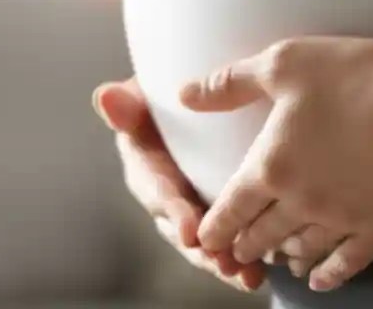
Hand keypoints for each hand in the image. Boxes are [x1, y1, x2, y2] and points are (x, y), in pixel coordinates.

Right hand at [93, 79, 265, 292]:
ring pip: (206, 241)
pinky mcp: (218, 211)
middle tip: (225, 265)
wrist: (193, 103)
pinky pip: (230, 236)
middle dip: (203, 251)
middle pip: (182, 229)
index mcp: (144, 167)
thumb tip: (105, 98)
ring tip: (247, 277)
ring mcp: (192, 206)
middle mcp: (165, 194)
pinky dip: (246, 253)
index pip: (157, 192)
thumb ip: (126, 103)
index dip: (173, 212)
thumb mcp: (143, 96)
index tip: (189, 232)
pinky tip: (267, 267)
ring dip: (225, 261)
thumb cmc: (165, 96)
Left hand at [180, 37, 372, 291]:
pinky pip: (349, 262)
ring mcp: (345, 220)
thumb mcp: (284, 64)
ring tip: (275, 257)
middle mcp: (303, 203)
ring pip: (302, 250)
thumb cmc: (360, 75)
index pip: (231, 208)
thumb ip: (231, 83)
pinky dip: (329, 274)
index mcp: (272, 166)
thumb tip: (185, 95)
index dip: (213, 227)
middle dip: (244, 243)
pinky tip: (319, 279)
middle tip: (234, 250)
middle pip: (262, 234)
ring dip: (283, 255)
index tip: (202, 238)